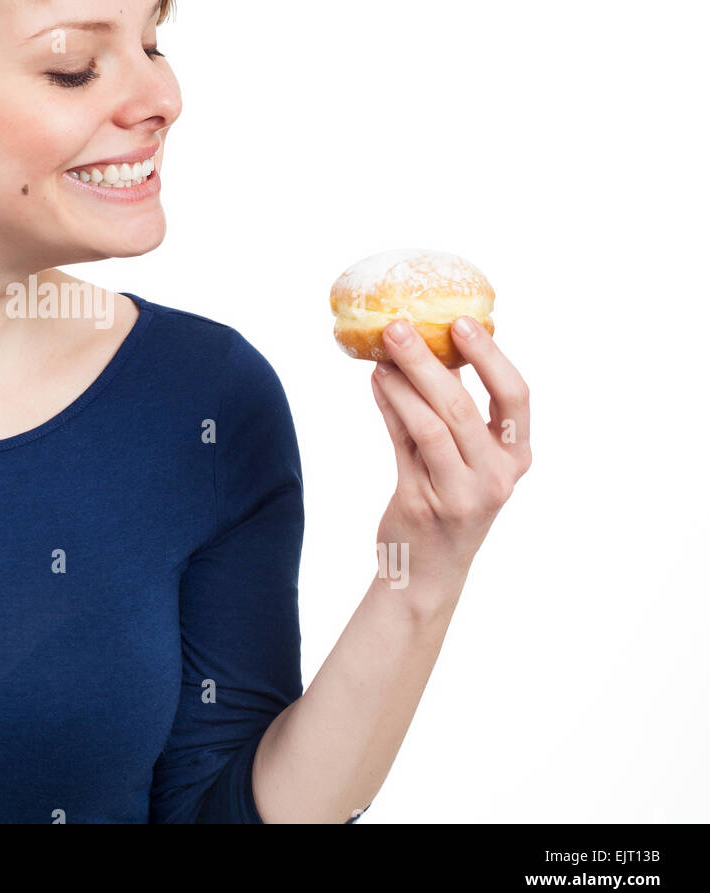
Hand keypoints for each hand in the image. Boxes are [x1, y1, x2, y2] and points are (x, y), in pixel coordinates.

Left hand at [370, 317, 530, 606]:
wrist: (427, 571)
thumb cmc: (448, 501)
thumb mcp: (467, 457)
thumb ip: (454, 410)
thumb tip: (431, 347)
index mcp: (516, 456)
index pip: (515, 397)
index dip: (491, 356)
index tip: (463, 321)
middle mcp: (496, 475)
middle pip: (462, 407)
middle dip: (428, 361)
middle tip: (399, 326)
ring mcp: (460, 493)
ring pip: (430, 425)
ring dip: (401, 383)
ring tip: (381, 353)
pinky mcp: (422, 502)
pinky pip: (402, 444)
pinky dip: (388, 407)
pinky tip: (377, 383)